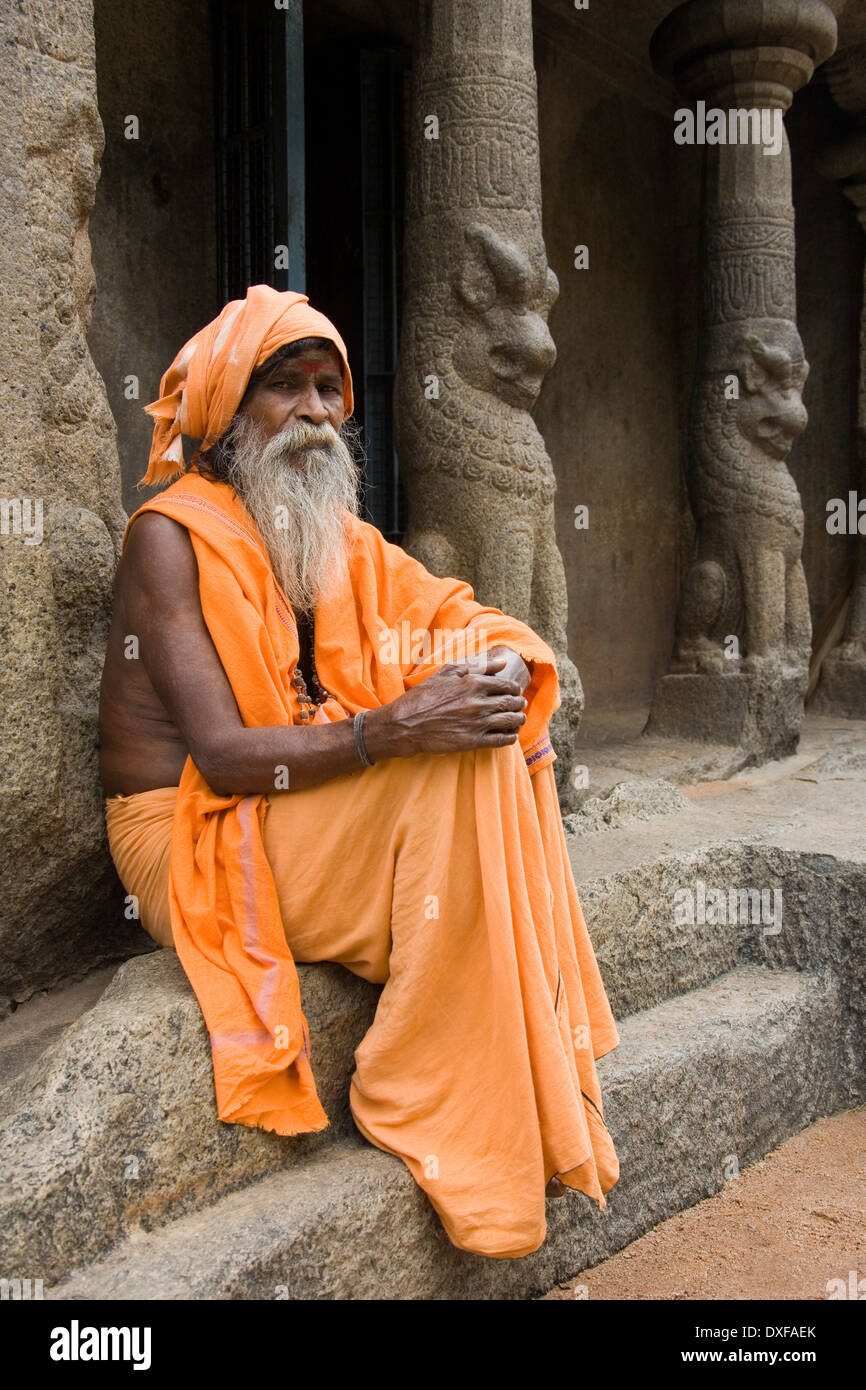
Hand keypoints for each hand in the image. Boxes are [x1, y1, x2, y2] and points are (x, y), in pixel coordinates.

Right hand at [365, 650, 528, 759]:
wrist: (406, 724)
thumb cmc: (424, 696)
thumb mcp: (447, 673)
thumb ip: (477, 665)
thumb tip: (503, 662)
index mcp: (473, 683)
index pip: (506, 685)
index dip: (514, 688)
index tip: (515, 690)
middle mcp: (478, 703)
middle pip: (511, 703)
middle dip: (519, 703)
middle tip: (520, 704)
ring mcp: (476, 723)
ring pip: (509, 721)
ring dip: (518, 719)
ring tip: (519, 718)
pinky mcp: (472, 742)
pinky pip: (501, 740)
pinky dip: (510, 737)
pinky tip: (511, 735)